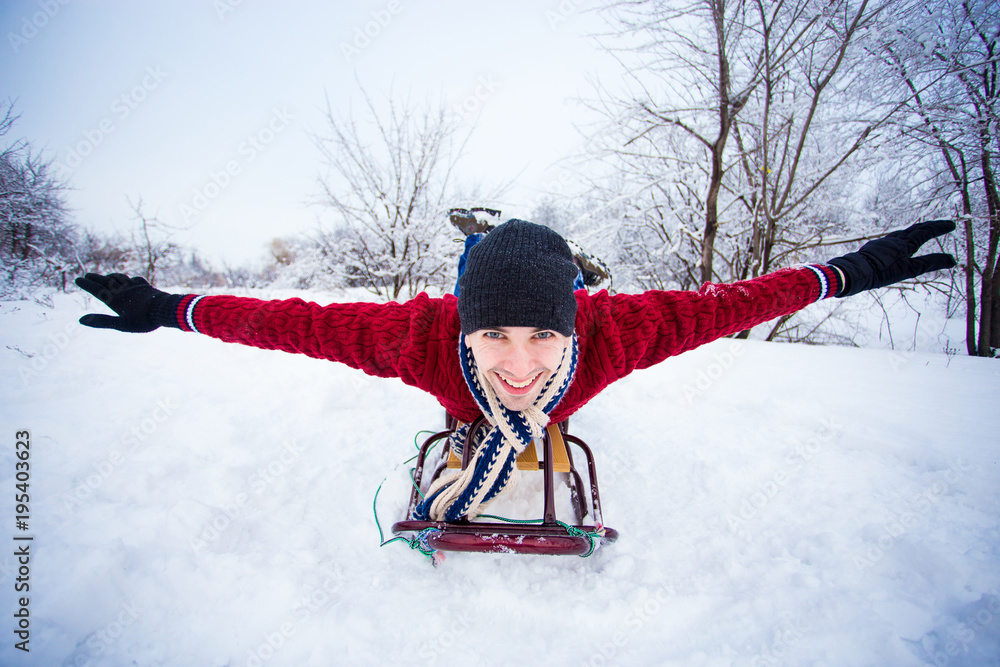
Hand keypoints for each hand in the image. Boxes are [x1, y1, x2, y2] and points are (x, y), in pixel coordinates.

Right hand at [75, 273, 172, 331]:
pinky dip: (129, 279)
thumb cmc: (143, 320)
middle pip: (106, 281)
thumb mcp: (121, 324)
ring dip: (111, 276)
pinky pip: (135, 280)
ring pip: (120, 278)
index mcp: (114, 299)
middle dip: (96, 278)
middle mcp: (122, 290)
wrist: (165, 308)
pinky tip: (131, 280)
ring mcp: (134, 286)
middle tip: (87, 275)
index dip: (87, 284)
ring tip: (107, 276)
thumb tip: (80, 320)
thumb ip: (101, 321)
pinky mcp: (145, 286)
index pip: (96, 290)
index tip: (78, 279)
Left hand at [827, 220, 956, 296]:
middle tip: (941, 224)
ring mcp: (883, 243)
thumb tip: (952, 260)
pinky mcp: (874, 248)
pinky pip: (892, 239)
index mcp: (904, 243)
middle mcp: (894, 240)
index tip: (952, 224)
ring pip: (903, 233)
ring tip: (921, 230)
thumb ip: (930, 263)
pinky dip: (902, 237)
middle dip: (930, 226)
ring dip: (915, 230)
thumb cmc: (881, 272)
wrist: (853, 272)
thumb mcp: (909, 270)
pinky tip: (897, 243)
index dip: (939, 228)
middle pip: (915, 229)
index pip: (926, 232)